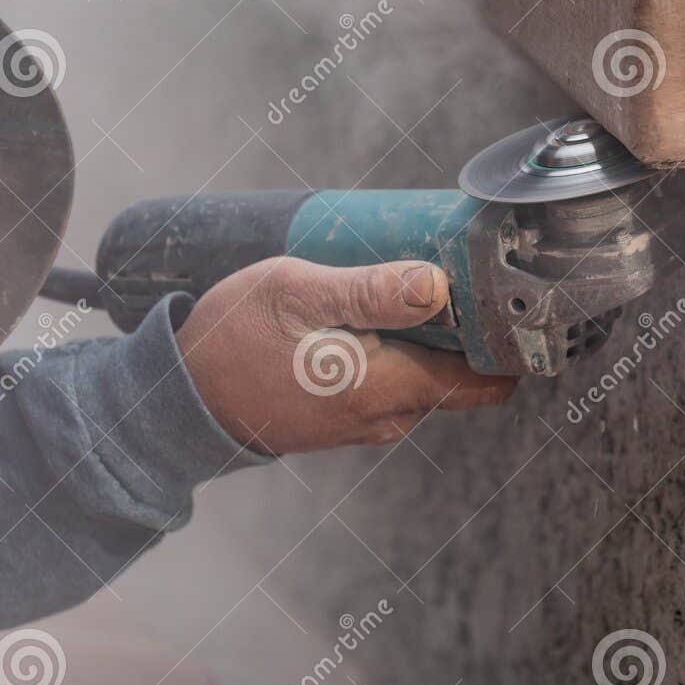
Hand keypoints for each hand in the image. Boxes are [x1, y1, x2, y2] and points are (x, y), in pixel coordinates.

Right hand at [175, 257, 514, 453]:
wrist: (175, 397)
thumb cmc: (232, 339)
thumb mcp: (297, 293)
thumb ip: (371, 291)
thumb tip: (439, 285)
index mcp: (388, 388)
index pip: (486, 381)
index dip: (507, 340)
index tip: (508, 294)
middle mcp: (388, 415)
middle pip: (459, 370)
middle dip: (464, 323)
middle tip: (449, 262)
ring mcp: (366, 422)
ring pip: (424, 373)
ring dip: (425, 332)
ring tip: (404, 276)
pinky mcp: (345, 417)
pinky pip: (392, 380)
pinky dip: (395, 346)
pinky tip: (369, 308)